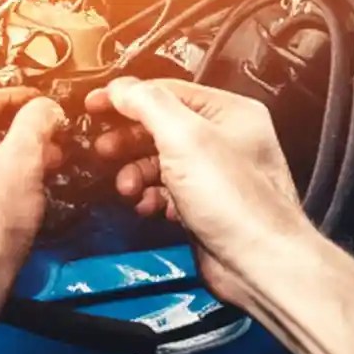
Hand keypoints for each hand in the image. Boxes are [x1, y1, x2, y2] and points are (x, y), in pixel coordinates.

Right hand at [86, 77, 314, 306]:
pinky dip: (151, 196)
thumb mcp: (186, 139)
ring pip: (160, 161)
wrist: (257, 264)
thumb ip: (149, 104)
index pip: (166, 91)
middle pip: (160, 126)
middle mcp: (224, 140)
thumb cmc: (241, 205)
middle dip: (128, 139)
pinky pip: (166, 191)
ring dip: (136, 172)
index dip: (127, 96)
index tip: (97, 103)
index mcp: (228, 112)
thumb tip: (121, 89)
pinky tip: (147, 205)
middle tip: (105, 147)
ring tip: (128, 185)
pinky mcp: (203, 205)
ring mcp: (214, 174)